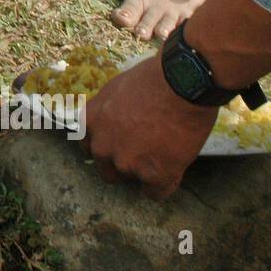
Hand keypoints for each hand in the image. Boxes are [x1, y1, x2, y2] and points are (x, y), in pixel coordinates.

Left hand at [82, 50, 216, 198]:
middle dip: (123, 164)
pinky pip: (156, 193)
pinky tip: (174, 170)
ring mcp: (127, 163)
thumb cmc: (154, 77)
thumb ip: (110, 111)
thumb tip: (116, 121)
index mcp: (91, 122)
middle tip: (144, 153)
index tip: (120, 145)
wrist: (182, 81)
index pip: (88, 147)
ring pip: (131, 180)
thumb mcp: (117, 89)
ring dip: (144, 172)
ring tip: (163, 155)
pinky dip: (164, 185)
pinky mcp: (155, 175)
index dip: (107, 146)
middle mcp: (103, 146)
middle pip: (106, 169)